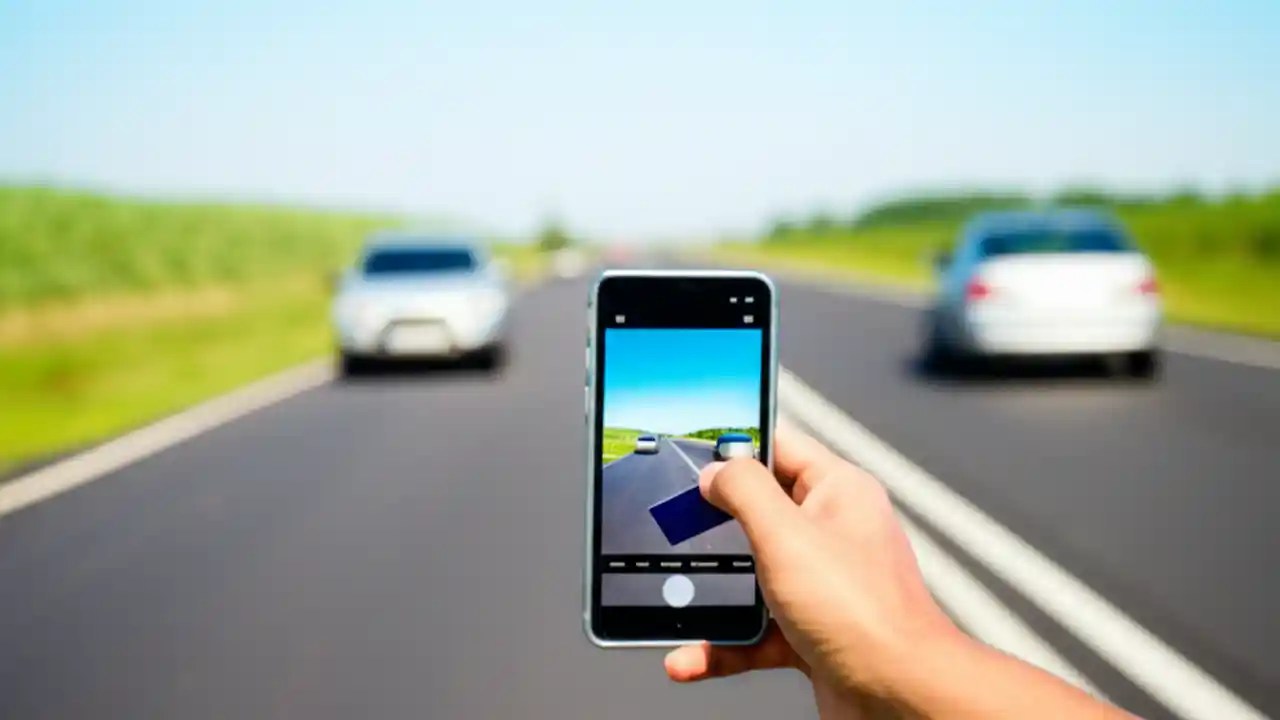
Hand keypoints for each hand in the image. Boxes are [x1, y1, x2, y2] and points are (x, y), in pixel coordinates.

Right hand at [663, 426, 960, 716]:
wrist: (900, 697)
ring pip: (753, 577)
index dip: (737, 446)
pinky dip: (723, 643)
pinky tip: (689, 656)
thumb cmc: (861, 613)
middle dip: (714, 525)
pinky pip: (756, 630)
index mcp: (838, 493)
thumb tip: (718, 469)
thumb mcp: (786, 535)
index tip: (694, 454)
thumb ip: (745, 491)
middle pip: (760, 513)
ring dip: (712, 593)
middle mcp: (834, 534)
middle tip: (675, 524)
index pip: (781, 448)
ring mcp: (823, 585)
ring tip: (675, 597)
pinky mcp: (812, 632)